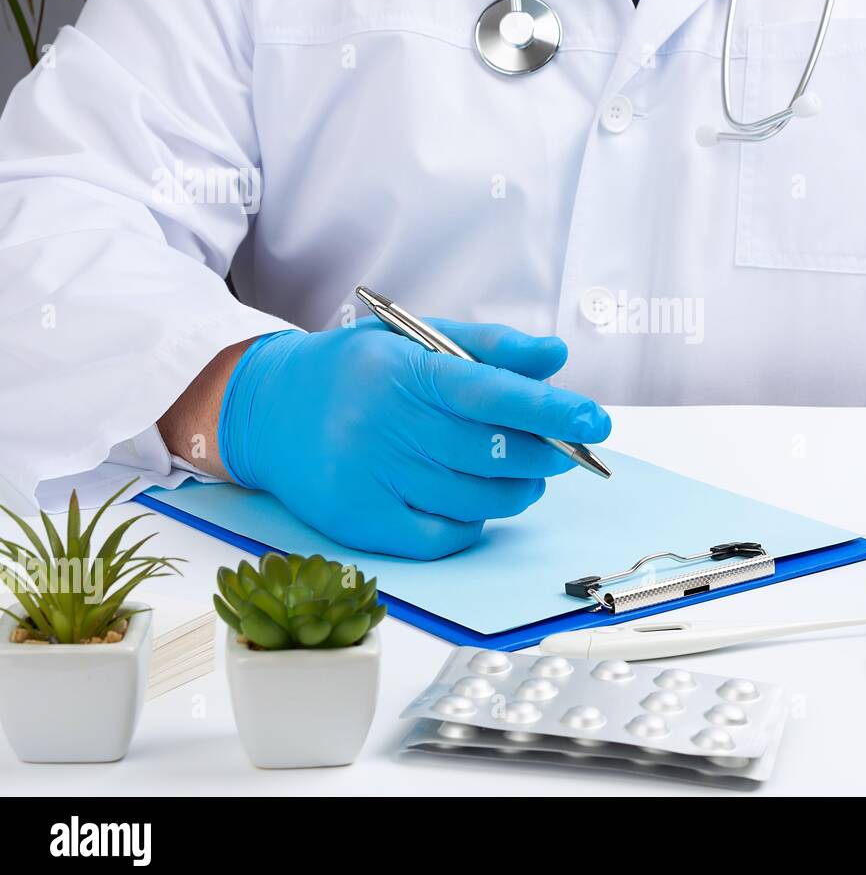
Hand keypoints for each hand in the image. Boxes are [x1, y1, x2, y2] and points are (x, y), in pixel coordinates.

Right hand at [217, 319, 610, 558]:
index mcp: (401, 371)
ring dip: (516, 489)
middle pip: (490, 451)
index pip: (490, 393)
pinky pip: (442, 534)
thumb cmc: (355, 372)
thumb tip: (556, 356)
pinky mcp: (358, 522)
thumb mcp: (415, 339)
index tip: (594, 420)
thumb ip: (489, 346)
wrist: (263, 410)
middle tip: (564, 449)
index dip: (549, 409)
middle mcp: (382, 424)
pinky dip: (473, 521)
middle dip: (545, 453)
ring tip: (522, 473)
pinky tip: (474, 499)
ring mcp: (368, 477)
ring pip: (474, 498)